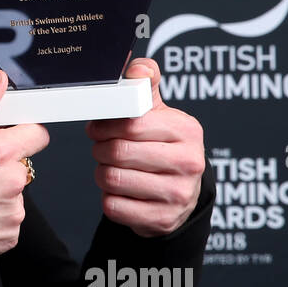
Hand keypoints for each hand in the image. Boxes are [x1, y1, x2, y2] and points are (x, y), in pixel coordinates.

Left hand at [86, 58, 205, 237]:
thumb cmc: (161, 146)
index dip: (105, 126)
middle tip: (101, 148)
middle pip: (119, 152)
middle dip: (101, 149)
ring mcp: (178, 195)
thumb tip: (138, 67)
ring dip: (102, 173)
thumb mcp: (158, 113)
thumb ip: (144, 86)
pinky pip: (113, 206)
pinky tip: (120, 191)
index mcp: (187, 130)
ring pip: (113, 179)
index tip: (97, 128)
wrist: (179, 195)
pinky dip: (108, 198)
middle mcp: (189, 163)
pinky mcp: (162, 220)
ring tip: (110, 167)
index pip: (132, 124)